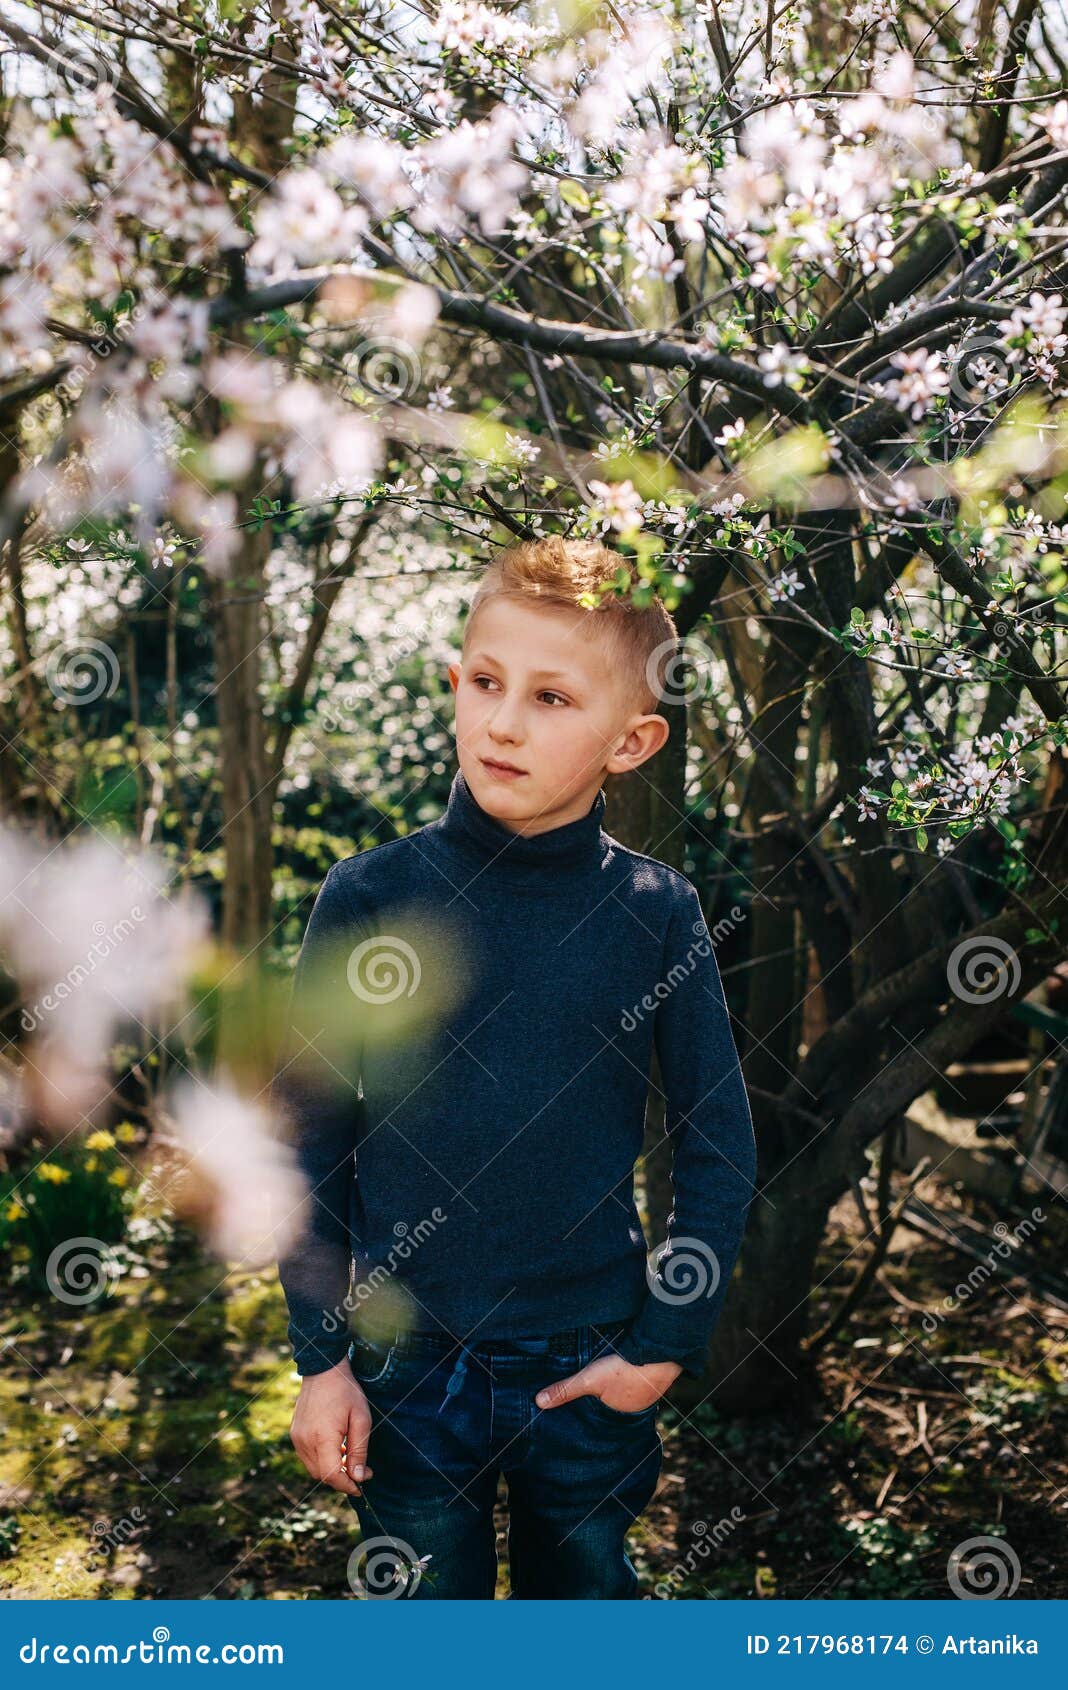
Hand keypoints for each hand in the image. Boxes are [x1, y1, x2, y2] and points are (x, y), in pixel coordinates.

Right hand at [289, 1355, 374, 1495]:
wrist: (323, 1368)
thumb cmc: (345, 1391)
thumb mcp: (361, 1418)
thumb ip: (359, 1450)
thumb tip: (359, 1477)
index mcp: (321, 1437)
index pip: (332, 1475)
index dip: (347, 1486)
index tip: (361, 1487)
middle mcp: (304, 1441)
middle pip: (322, 1475)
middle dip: (342, 1479)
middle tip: (362, 1472)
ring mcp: (296, 1438)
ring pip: (314, 1468)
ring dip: (331, 1470)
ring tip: (350, 1456)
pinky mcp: (294, 1434)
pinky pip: (307, 1457)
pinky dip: (322, 1460)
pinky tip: (337, 1448)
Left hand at [534, 1353, 681, 1413]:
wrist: (663, 1350)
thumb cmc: (626, 1369)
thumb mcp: (590, 1379)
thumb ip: (565, 1390)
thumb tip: (538, 1403)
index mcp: (624, 1414)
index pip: (606, 1417)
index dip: (597, 1411)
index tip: (588, 1407)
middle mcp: (641, 1405)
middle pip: (620, 1403)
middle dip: (610, 1398)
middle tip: (598, 1390)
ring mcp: (653, 1388)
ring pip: (633, 1388)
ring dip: (625, 1382)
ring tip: (612, 1376)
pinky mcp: (659, 1370)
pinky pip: (645, 1373)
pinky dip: (637, 1369)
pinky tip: (632, 1361)